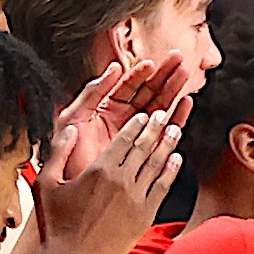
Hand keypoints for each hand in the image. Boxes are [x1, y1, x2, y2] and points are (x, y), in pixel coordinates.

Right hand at [35, 106, 184, 253]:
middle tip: (165, 115)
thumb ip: (59, 152)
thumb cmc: (56, 224)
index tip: (144, 116)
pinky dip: (171, 172)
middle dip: (156, 128)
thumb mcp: (47, 183)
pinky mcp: (145, 217)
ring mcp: (136, 199)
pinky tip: (176, 160)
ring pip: (156, 165)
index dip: (136, 125)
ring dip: (167, 145)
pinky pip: (162, 189)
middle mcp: (121, 181)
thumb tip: (71, 129)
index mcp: (99, 170)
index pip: (124, 140)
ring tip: (176, 130)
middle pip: (144, 148)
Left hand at [55, 57, 193, 179]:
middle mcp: (122, 121)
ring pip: (159, 108)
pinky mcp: (146, 153)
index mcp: (104, 110)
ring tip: (186, 75)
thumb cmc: (67, 160)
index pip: (126, 86)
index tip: (152, 63)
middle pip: (147, 93)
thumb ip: (92, 92)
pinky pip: (165, 133)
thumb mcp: (73, 118)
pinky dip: (176, 118)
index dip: (139, 74)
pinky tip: (186, 104)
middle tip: (178, 60)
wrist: (72, 192)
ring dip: (173, 91)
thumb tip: (113, 68)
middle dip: (163, 76)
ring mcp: (136, 136)